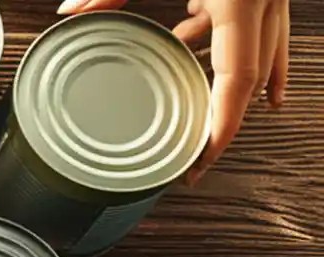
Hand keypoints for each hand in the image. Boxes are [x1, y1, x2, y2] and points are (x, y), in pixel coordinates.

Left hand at [58, 0, 290, 183]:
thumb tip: (69, 12)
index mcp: (240, 1)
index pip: (238, 81)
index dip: (223, 128)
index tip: (203, 162)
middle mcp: (265, 0)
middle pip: (252, 80)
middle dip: (225, 123)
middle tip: (198, 160)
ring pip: (262, 54)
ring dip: (232, 85)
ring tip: (204, 119)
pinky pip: (258, 26)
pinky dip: (233, 44)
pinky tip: (204, 49)